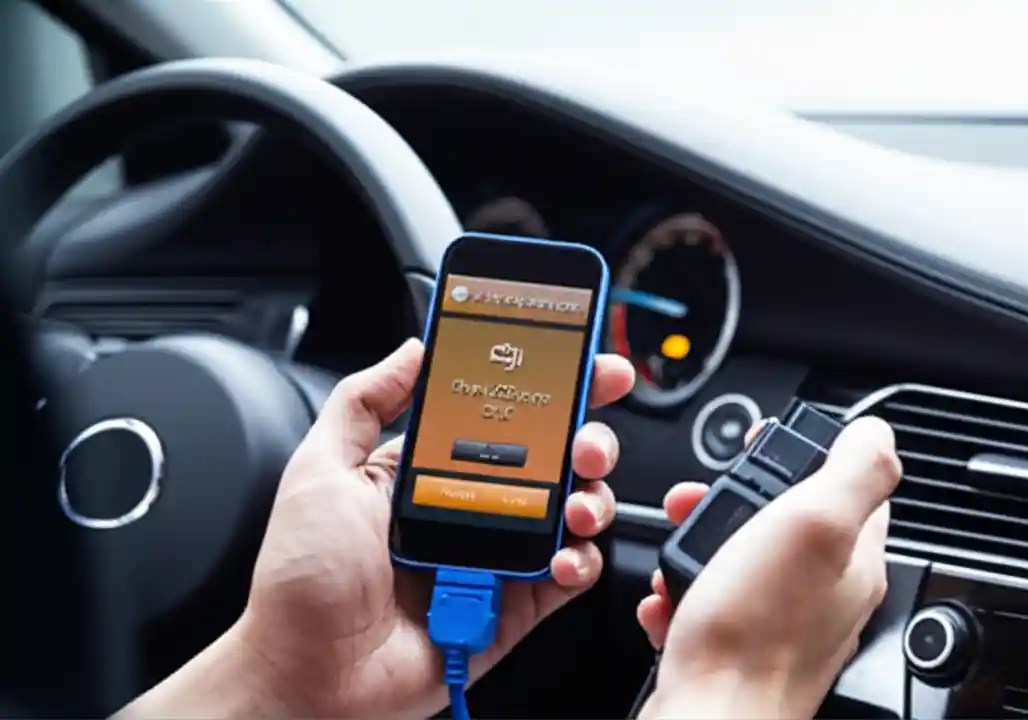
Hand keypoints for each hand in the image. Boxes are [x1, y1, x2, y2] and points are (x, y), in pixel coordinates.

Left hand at [117, 338, 634, 718]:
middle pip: (556, 457)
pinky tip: (564, 556)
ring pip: (575, 511)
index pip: (506, 413)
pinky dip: (581, 561)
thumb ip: (364, 401)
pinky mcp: (515, 605)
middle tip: (586, 441)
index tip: (584, 366)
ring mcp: (499, 555)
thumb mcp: (320, 469)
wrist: (307, 673)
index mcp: (434, 467)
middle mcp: (475, 506)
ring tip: (576, 505)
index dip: (553, 387)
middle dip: (589, 437)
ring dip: (592, 498)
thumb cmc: (302, 579)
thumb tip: (413, 349)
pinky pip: (569, 576)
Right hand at [636, 418, 900, 719]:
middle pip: (784, 517)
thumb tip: (878, 430)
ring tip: (678, 552)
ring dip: (699, 544)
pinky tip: (670, 599)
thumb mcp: (816, 523)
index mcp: (853, 558)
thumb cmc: (754, 635)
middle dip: (734, 499)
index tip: (764, 446)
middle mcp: (824, 592)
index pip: (849, 482)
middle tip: (702, 501)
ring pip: (740, 557)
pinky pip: (708, 602)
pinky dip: (682, 593)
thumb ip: (855, 469)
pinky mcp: (737, 649)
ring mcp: (780, 623)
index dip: (807, 454)